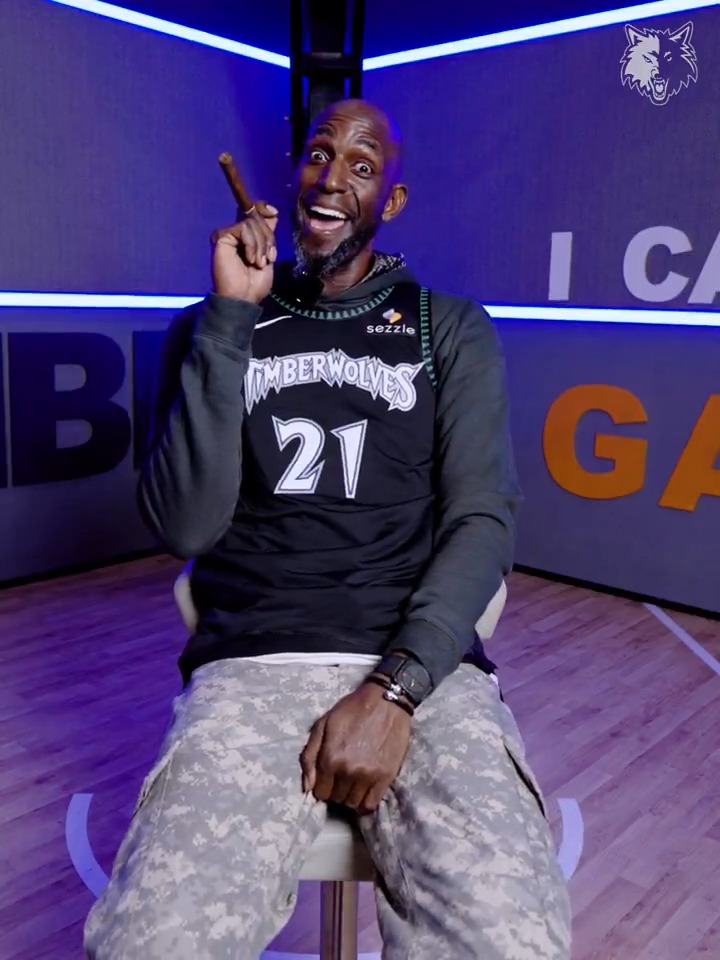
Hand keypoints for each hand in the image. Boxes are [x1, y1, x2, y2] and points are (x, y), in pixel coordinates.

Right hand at [210, 201, 278, 303]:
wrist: (243, 297)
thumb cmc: (255, 283)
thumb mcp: (268, 255)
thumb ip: (268, 234)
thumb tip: (273, 211)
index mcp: (248, 237)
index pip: (256, 213)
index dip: (265, 209)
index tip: (274, 212)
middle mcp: (237, 233)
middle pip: (258, 218)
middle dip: (268, 239)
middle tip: (267, 259)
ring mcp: (229, 234)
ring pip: (252, 223)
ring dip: (261, 245)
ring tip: (258, 263)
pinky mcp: (221, 236)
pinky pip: (243, 228)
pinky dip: (251, 244)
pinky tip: (249, 259)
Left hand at [300, 683, 411, 813]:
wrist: (386, 700)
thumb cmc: (352, 709)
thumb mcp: (323, 724)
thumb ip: (309, 755)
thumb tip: (306, 786)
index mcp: (330, 757)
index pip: (319, 791)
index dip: (322, 785)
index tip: (328, 777)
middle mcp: (348, 770)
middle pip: (336, 798)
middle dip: (335, 790)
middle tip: (341, 777)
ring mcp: (368, 776)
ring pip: (352, 803)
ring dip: (350, 796)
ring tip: (353, 782)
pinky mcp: (386, 777)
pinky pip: (371, 804)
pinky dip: (364, 803)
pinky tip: (364, 791)